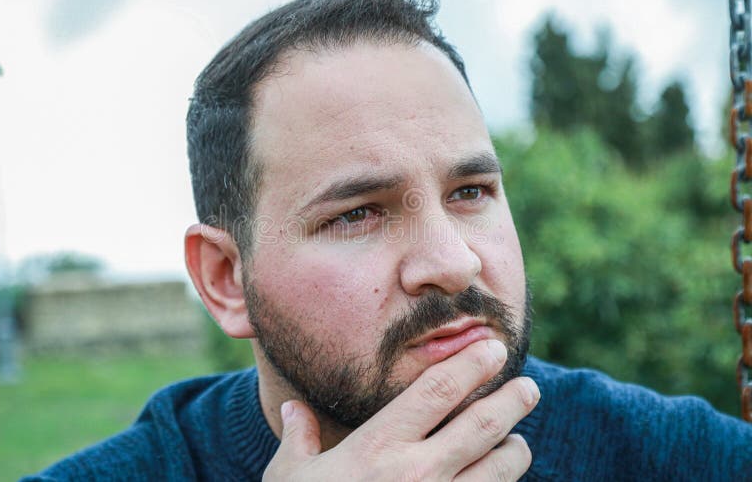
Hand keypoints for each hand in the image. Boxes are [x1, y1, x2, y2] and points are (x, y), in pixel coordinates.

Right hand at [263, 339, 539, 480]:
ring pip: (499, 470)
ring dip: (515, 452)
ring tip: (517, 443)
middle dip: (513, 400)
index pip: (437, 390)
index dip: (470, 364)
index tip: (492, 348)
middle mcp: (416, 473)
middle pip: (482, 425)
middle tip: (529, 387)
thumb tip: (292, 408)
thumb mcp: (288, 477)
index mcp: (378, 446)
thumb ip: (298, 437)